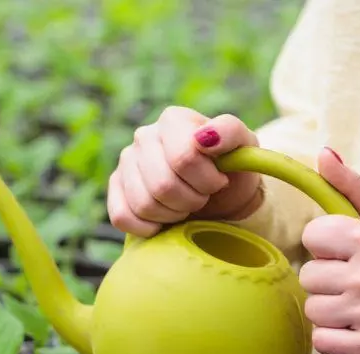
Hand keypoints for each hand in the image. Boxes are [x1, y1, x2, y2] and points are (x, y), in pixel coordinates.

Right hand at [107, 106, 262, 236]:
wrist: (220, 195)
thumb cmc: (231, 169)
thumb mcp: (244, 146)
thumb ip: (229, 132)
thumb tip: (204, 138)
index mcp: (173, 120)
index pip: (183, 158)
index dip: (206, 180)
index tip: (219, 181)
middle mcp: (144, 136)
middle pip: (162, 185)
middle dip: (191, 200)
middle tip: (203, 197)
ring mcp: (126, 162)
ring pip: (143, 204)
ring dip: (173, 214)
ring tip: (186, 206)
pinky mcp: (115, 187)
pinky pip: (121, 216)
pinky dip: (148, 227)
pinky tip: (163, 220)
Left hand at [300, 147, 359, 353]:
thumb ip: (351, 188)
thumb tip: (323, 153)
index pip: (311, 236)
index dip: (327, 244)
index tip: (349, 249)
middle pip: (308, 275)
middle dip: (329, 277)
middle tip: (359, 280)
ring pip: (313, 308)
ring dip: (332, 308)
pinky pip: (321, 341)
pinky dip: (336, 338)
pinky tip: (358, 328)